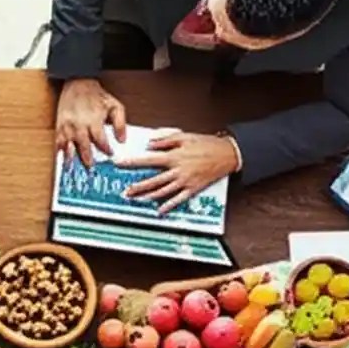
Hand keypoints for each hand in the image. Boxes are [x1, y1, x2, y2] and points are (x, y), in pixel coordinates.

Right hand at [55, 78, 126, 166]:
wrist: (78, 83)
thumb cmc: (97, 95)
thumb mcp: (115, 106)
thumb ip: (121, 123)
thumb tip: (122, 140)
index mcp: (94, 120)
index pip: (100, 140)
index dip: (106, 149)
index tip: (110, 154)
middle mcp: (79, 125)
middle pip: (83, 146)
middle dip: (87, 158)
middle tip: (90, 168)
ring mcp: (68, 126)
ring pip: (68, 145)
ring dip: (70, 157)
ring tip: (71, 168)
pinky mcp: (60, 125)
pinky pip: (59, 141)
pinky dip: (60, 150)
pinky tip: (62, 158)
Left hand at [116, 131, 237, 214]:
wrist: (228, 153)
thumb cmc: (207, 144)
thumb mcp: (186, 136)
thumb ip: (166, 140)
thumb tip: (150, 144)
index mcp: (175, 156)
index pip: (148, 160)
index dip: (133, 162)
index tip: (120, 164)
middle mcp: (178, 170)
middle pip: (153, 180)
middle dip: (137, 186)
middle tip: (125, 191)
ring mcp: (185, 181)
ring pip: (163, 191)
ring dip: (148, 196)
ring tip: (136, 199)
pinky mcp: (193, 188)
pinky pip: (179, 199)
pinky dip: (169, 205)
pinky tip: (160, 210)